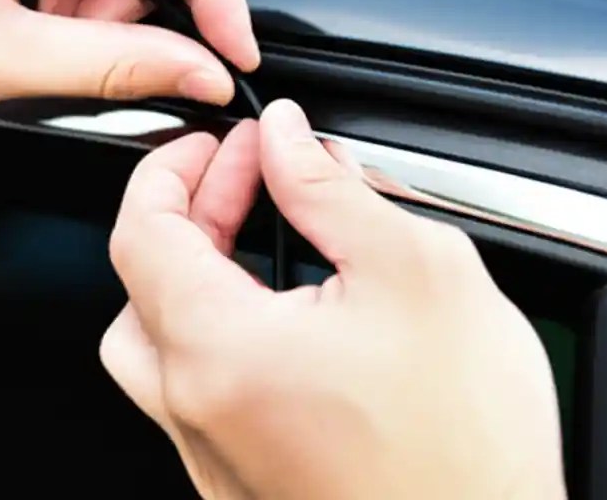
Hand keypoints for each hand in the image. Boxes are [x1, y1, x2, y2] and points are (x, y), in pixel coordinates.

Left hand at [100, 99, 566, 499]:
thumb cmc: (467, 445)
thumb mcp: (416, 273)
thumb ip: (331, 192)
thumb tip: (287, 141)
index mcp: (221, 352)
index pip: (142, 232)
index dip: (173, 168)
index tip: (220, 144)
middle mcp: (199, 415)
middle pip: (138, 292)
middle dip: (189, 217)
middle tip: (252, 182)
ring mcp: (218, 462)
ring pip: (166, 351)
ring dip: (200, 282)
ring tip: (266, 247)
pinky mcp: (248, 489)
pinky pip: (206, 399)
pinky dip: (229, 341)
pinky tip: (297, 323)